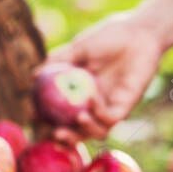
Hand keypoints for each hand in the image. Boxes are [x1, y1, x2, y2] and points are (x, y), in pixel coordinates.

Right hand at [44, 12, 164, 141]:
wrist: (138, 32)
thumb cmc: (109, 37)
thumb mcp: (79, 48)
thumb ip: (58, 61)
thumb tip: (33, 77)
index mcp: (82, 93)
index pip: (63, 115)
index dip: (49, 121)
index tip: (35, 118)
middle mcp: (96, 105)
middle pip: (79, 131)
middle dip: (67, 139)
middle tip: (54, 134)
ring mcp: (111, 107)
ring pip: (98, 131)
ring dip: (85, 131)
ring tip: (77, 119)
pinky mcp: (126, 106)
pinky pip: (111, 117)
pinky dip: (99, 112)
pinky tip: (92, 98)